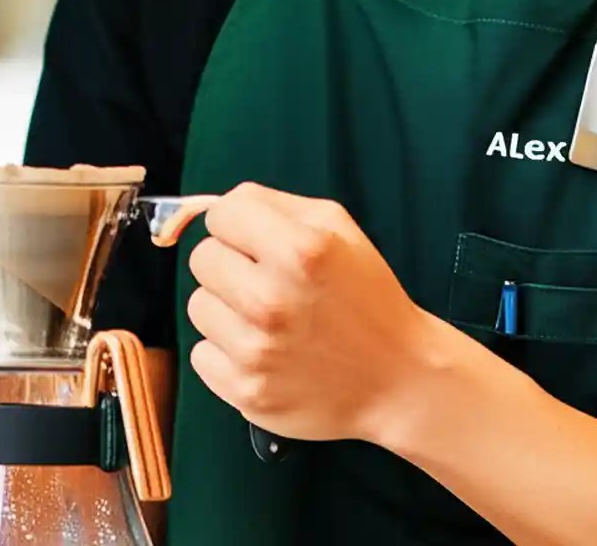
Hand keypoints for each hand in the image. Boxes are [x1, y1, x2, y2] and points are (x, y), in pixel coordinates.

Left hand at [185, 182, 437, 443]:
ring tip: (270, 321)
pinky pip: (201, 355)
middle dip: (232, 265)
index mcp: (299, 251)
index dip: (240, 224)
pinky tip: (265, 352)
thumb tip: (218, 206)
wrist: (398, 377)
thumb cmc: (367, 298)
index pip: (220, 214)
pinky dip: (227, 353)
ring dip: (228, 310)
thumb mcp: (339, 229)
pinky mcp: (246, 391)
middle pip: (202, 258)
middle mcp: (271, 300)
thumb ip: (274, 204)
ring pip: (198, 306)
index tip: (257, 242)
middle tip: (269, 283)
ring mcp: (256, 350)